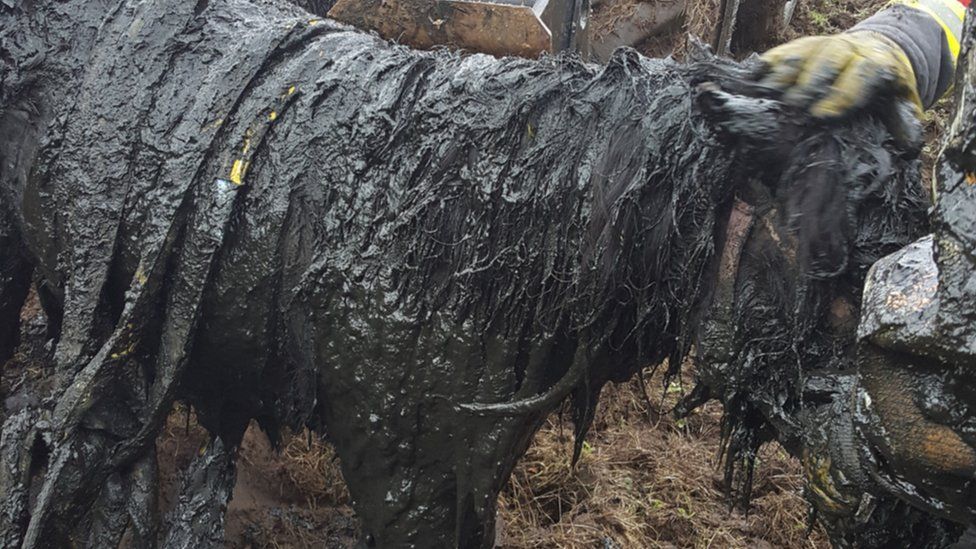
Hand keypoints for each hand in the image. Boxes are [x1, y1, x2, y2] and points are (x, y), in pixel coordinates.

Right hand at [758, 32, 921, 118]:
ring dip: (783, 73)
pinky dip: (768, 64)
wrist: (873, 54)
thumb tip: (908, 146)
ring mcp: (822, 46)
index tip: (824, 114)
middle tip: (792, 107)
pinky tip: (752, 77)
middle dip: (810, 83)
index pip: (862, 73)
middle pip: (828, 59)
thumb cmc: (882, 88)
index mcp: (877, 63)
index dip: (843, 93)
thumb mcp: (900, 103)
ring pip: (803, 53)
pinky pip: (782, 51)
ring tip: (766, 93)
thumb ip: (903, 121)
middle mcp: (849, 50)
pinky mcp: (801, 47)